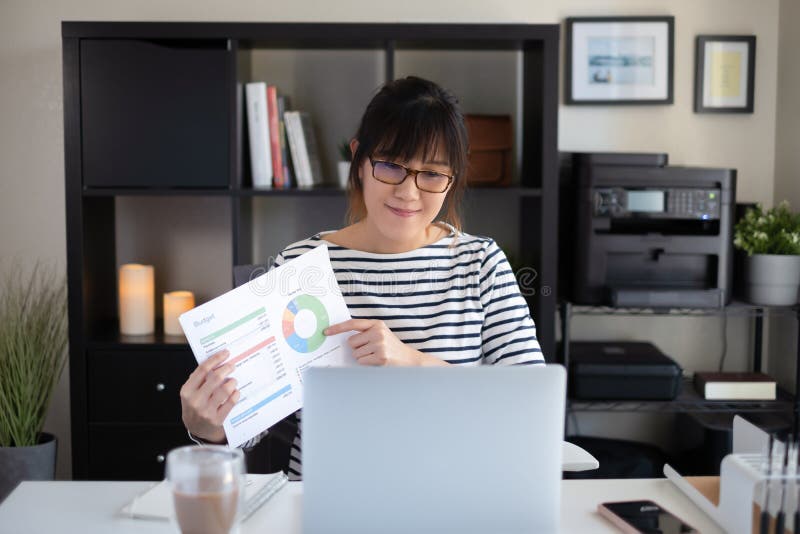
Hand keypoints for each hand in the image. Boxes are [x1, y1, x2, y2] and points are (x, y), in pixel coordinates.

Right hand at [179, 350, 239, 442]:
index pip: (202, 370)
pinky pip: (231, 403)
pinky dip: (235, 395)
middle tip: (232, 365)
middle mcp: (195, 401)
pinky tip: (236, 392)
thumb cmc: (195, 406)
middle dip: (226, 369)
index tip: (225, 353)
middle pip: (215, 378)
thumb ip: (199, 379)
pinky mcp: (217, 420)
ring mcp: (206, 411)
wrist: (196, 429)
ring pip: (225, 390)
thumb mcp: (191, 393)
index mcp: (187, 391)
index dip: (215, 359)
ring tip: (233, 381)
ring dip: (232, 383)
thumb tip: (215, 361)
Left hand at [324, 319, 447, 366]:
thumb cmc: (391, 348)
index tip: (326, 331)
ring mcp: (380, 344)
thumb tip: (344, 340)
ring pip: (356, 353)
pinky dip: (366, 364)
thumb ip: (365, 333)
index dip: (338, 328)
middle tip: (370, 350)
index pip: (353, 324)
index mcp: (377, 324)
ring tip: (375, 356)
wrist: (409, 360)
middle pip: (351, 342)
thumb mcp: (381, 334)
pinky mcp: (381, 357)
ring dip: (362, 357)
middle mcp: (378, 332)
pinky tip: (377, 362)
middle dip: (357, 348)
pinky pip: (361, 362)